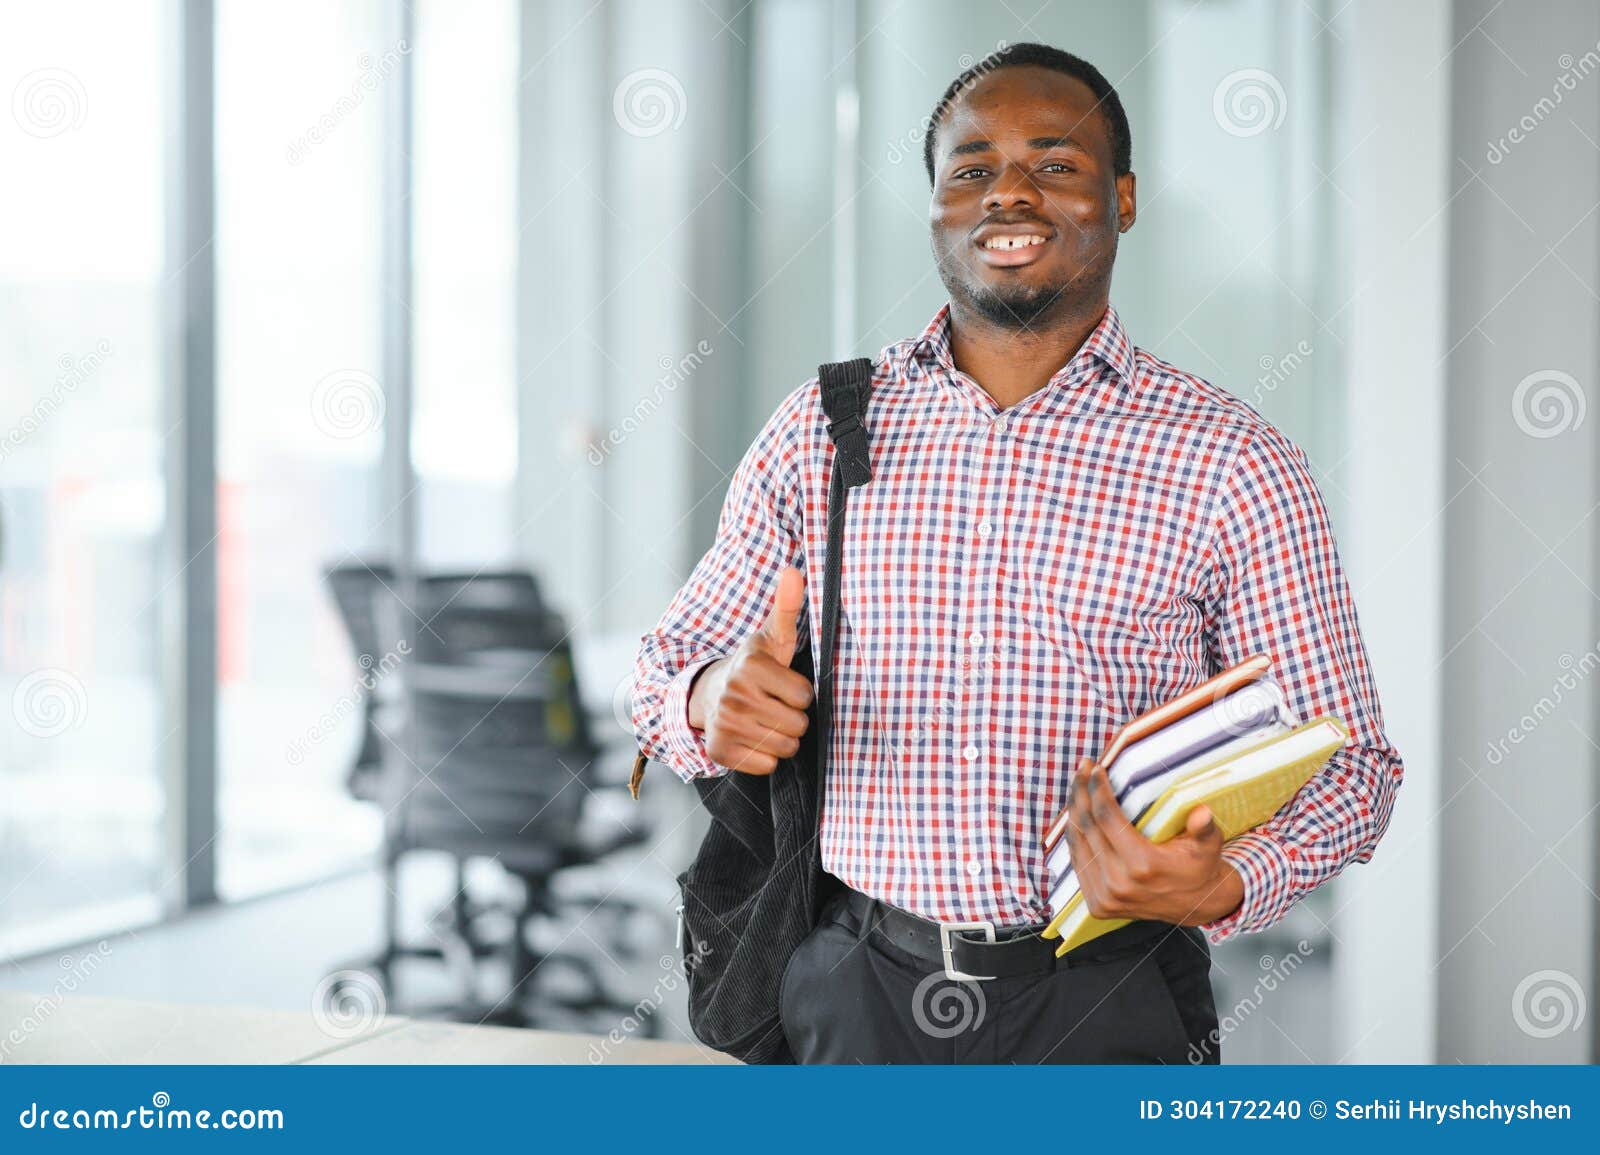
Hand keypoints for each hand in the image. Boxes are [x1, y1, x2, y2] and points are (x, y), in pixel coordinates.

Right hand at [686, 566, 814, 774]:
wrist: (708, 694)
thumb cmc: (753, 668)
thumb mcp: (772, 639)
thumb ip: (786, 607)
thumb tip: (793, 571)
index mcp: (751, 666)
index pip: (804, 697)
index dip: (799, 693)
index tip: (782, 685)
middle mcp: (734, 694)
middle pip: (796, 726)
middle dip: (791, 718)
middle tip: (773, 705)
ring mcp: (724, 724)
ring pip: (783, 747)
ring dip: (780, 738)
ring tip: (763, 720)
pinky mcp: (719, 750)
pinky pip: (766, 765)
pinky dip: (764, 756)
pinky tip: (751, 737)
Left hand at [1064, 758, 1244, 925]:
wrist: (1197, 905)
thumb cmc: (1200, 866)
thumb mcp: (1208, 845)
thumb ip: (1204, 828)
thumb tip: (1202, 813)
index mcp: (1143, 865)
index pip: (1107, 817)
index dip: (1098, 789)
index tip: (1096, 768)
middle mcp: (1119, 883)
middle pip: (1087, 826)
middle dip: (1081, 792)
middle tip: (1082, 769)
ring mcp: (1105, 896)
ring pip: (1077, 842)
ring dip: (1074, 811)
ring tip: (1078, 786)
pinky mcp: (1097, 905)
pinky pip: (1077, 862)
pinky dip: (1076, 836)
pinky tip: (1078, 815)